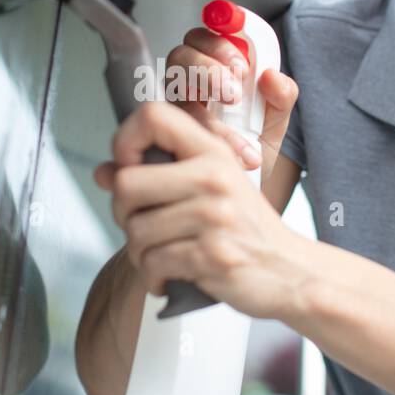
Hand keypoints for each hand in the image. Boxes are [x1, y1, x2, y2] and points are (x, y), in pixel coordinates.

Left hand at [93, 101, 312, 320]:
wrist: (292, 273)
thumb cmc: (247, 231)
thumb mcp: (212, 189)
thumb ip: (158, 175)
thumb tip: (102, 171)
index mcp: (213, 153)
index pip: (153, 116)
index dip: (125, 139)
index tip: (129, 167)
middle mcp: (214, 178)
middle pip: (126, 183)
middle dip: (123, 213)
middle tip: (142, 227)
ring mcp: (214, 216)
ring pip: (135, 230)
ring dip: (140, 253)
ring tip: (162, 255)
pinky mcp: (211, 255)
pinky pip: (153, 263)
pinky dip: (155, 277)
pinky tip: (171, 276)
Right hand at [164, 27, 298, 183]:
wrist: (249, 180)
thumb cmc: (256, 140)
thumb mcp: (277, 116)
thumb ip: (282, 93)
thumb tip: (272, 77)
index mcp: (215, 63)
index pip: (206, 36)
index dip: (218, 42)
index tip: (241, 66)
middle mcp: (190, 80)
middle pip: (181, 56)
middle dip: (207, 71)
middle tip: (233, 95)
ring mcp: (175, 106)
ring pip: (171, 91)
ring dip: (202, 109)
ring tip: (234, 134)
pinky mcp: (166, 134)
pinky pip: (170, 131)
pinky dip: (200, 142)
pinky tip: (227, 155)